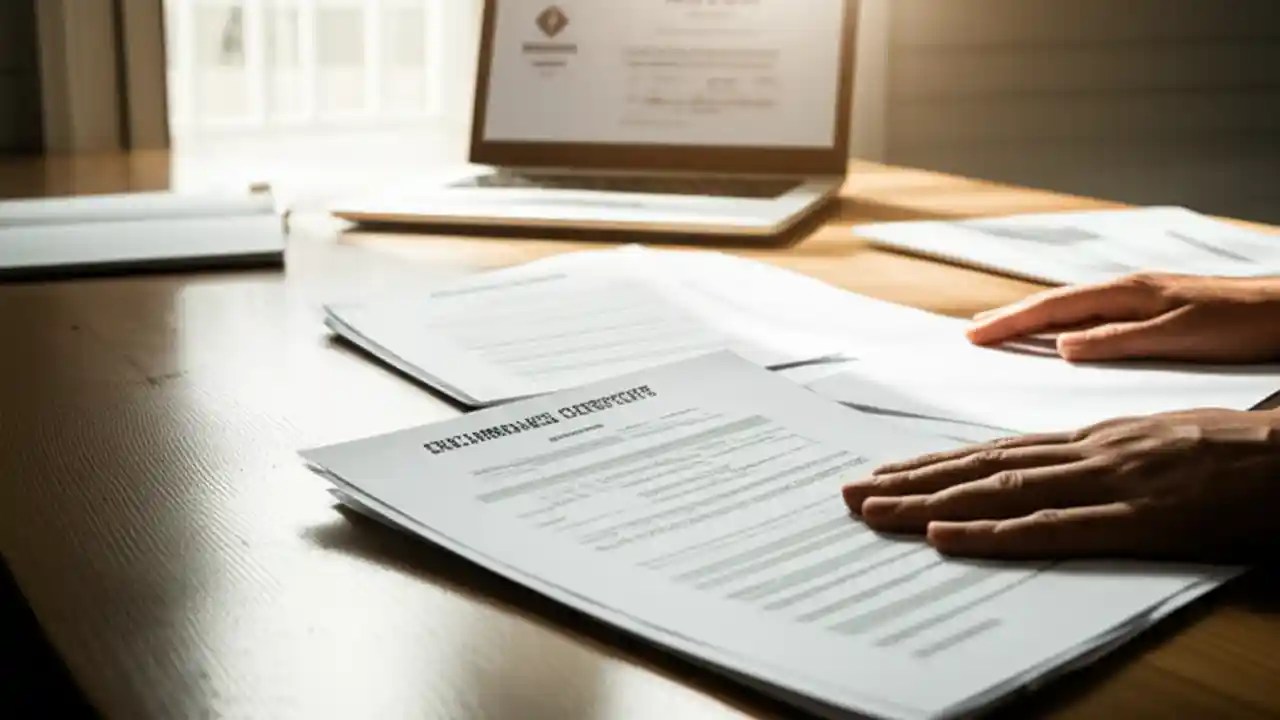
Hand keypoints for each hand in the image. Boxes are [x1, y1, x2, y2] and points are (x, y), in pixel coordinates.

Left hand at [841, 408, 1279, 559]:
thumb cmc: (1234, 452)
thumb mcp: (1155, 443)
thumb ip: (1101, 457)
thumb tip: (1050, 472)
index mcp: (1092, 439)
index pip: (995, 450)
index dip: (936, 463)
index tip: (886, 472)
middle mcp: (1087, 453)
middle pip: (981, 465)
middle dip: (910, 480)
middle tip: (851, 492)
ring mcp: (1109, 482)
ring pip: (999, 489)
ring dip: (928, 502)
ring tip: (874, 510)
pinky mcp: (1138, 519)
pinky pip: (1052, 527)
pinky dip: (993, 532)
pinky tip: (947, 537)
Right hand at [966, 273, 1279, 362]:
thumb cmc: (1242, 323)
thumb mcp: (1178, 336)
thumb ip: (1118, 339)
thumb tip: (1062, 345)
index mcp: (1126, 294)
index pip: (1053, 307)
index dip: (1010, 322)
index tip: (973, 335)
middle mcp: (1128, 291)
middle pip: (1055, 303)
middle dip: (1011, 316)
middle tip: (972, 331)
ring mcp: (1141, 299)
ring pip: (1074, 309)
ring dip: (1035, 319)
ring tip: (1005, 330)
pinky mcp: (1155, 312)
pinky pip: (1094, 317)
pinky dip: (1066, 325)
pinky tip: (1064, 336)